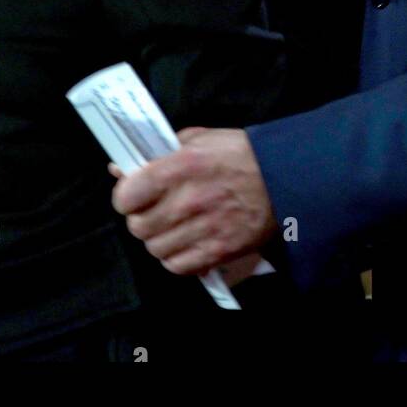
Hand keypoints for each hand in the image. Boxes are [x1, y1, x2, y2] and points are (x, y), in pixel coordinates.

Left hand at [110, 127, 277, 275]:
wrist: (284, 178)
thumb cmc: (240, 154)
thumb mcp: (201, 139)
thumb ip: (160, 151)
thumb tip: (121, 168)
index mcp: (181, 166)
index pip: (128, 194)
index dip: (125, 196)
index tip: (132, 195)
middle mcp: (189, 200)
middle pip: (138, 226)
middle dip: (141, 218)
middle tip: (153, 211)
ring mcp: (204, 229)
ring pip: (155, 249)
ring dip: (159, 239)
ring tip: (171, 227)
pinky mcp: (218, 251)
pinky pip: (177, 266)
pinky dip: (176, 258)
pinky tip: (185, 242)